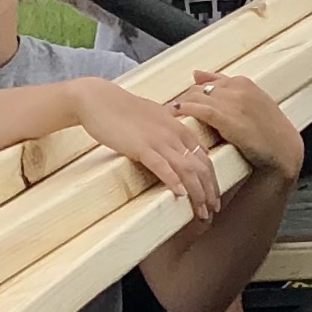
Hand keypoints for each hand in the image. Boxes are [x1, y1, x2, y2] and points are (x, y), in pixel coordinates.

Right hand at [71, 75, 224, 221]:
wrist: (98, 99)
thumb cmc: (124, 109)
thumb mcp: (157, 116)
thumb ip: (173, 130)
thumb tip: (187, 143)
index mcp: (179, 128)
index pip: (205, 159)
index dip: (213, 181)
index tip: (214, 198)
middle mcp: (173, 135)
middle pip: (201, 167)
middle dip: (210, 192)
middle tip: (213, 211)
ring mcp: (158, 141)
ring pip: (187, 170)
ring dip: (197, 193)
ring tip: (201, 211)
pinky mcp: (140, 146)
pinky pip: (161, 166)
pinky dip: (173, 181)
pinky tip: (179, 194)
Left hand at [173, 70, 304, 180]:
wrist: (284, 151)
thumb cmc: (269, 131)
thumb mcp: (251, 102)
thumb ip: (225, 86)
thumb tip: (197, 73)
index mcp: (242, 82)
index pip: (208, 82)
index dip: (193, 93)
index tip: (181, 103)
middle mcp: (237, 88)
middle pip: (199, 89)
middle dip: (183, 99)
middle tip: (168, 112)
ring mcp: (233, 102)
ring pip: (196, 97)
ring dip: (180, 105)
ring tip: (166, 116)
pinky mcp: (228, 118)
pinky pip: (200, 109)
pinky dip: (185, 110)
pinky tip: (175, 114)